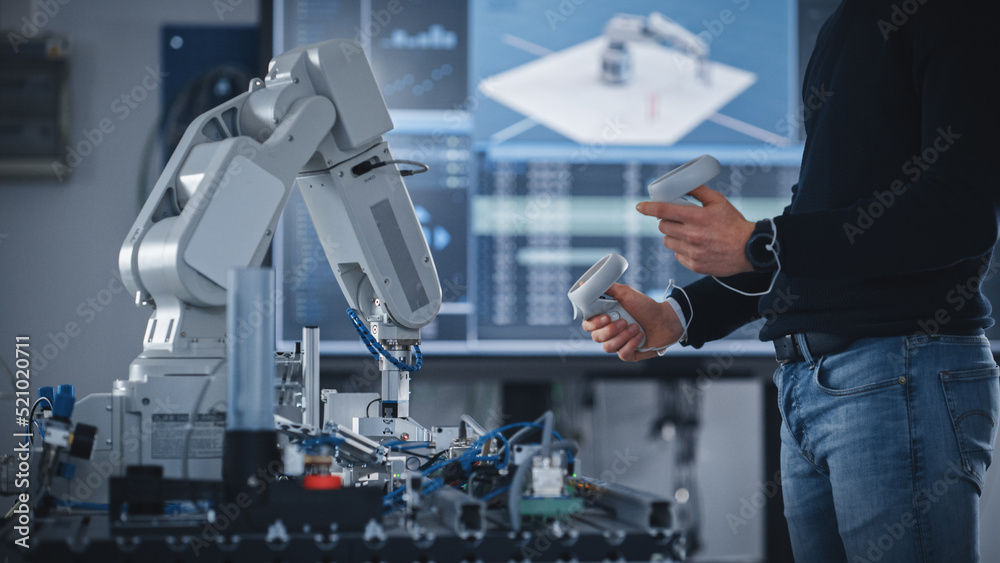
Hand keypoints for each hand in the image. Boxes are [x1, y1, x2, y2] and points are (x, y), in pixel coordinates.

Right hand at [581, 283, 684, 361]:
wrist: (666, 319)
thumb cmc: (646, 306)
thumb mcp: (625, 293)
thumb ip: (605, 288)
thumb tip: (585, 283)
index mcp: (605, 319)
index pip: (588, 325)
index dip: (593, 324)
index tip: (605, 316)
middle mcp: (609, 333)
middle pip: (596, 338)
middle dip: (610, 330)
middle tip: (624, 321)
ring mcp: (619, 344)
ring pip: (608, 347)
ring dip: (623, 336)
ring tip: (636, 327)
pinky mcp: (629, 354)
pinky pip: (622, 354)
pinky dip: (631, 344)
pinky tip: (640, 336)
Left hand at [636, 186, 755, 276]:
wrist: (749, 249)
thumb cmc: (733, 223)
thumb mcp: (719, 201)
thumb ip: (698, 191)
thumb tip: (682, 183)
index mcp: (696, 217)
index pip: (664, 210)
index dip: (648, 207)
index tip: (640, 206)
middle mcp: (692, 235)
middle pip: (663, 226)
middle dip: (666, 221)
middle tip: (677, 219)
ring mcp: (692, 252)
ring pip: (668, 241)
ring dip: (673, 236)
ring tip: (688, 233)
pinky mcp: (694, 265)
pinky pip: (677, 255)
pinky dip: (681, 250)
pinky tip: (695, 246)